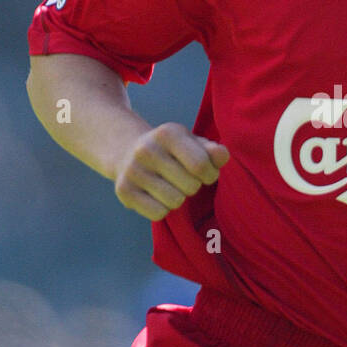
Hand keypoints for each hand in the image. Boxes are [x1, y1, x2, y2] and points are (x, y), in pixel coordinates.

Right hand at [113, 121, 228, 220]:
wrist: (127, 152)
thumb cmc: (171, 150)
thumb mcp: (192, 143)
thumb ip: (212, 150)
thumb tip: (222, 155)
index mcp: (168, 133)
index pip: (201, 165)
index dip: (210, 174)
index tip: (205, 173)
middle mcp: (146, 149)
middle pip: (190, 186)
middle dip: (194, 186)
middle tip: (184, 179)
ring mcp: (133, 171)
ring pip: (175, 201)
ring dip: (179, 198)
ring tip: (171, 186)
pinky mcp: (124, 191)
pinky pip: (158, 213)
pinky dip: (163, 209)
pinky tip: (157, 196)